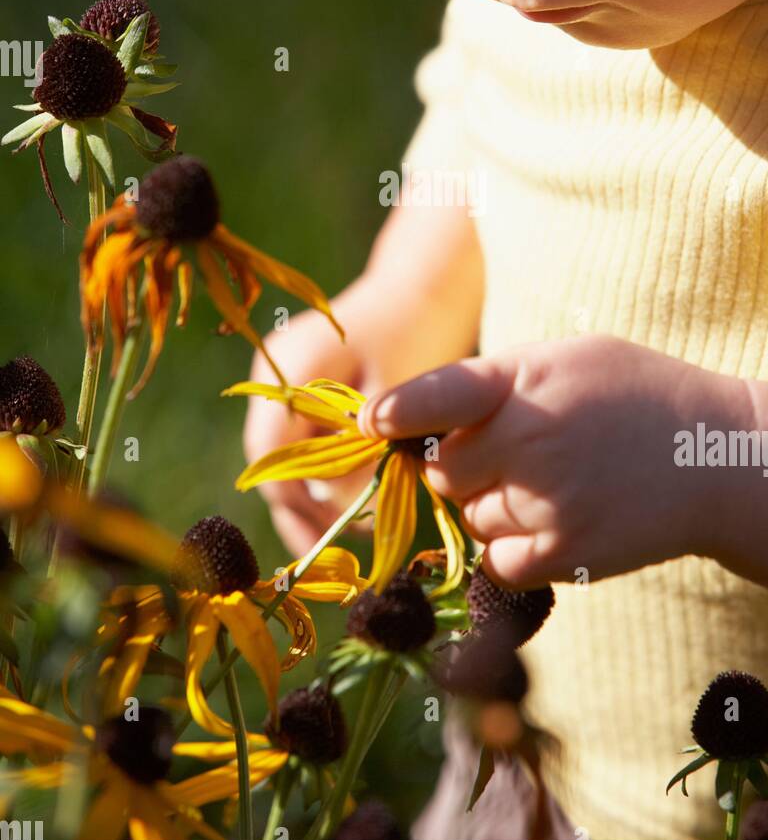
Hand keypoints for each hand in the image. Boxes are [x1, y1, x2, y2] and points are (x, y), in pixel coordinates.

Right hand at [243, 203, 484, 555]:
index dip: (296, 501)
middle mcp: (272, 374)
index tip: (333, 537)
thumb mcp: (396, 398)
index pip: (270, 453)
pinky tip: (350, 501)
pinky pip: (301, 441)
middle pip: (272, 460)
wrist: (425, 285)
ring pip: (285, 456)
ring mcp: (282, 379)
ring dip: (312, 497)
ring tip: (345, 539)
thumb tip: (333, 513)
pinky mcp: (301, 387)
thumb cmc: (417, 333)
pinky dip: (323, 472)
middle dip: (301, 511)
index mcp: (288, 369)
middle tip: (335, 555)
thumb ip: (363, 452)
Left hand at [357, 334, 749, 588]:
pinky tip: (560, 516)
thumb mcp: (565, 358)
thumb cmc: (632, 395)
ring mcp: (545, 503)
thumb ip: (492, 383)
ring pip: (472, 517)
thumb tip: (410, 418)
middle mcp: (529, 442)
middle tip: (521, 450)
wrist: (718, 458)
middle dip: (466, 464)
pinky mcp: (564, 555)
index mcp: (525, 383)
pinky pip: (498, 561)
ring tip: (558, 481)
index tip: (370, 421)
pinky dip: (515, 546)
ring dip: (495, 506)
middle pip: (443, 471)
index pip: (440, 396)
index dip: (398, 410)